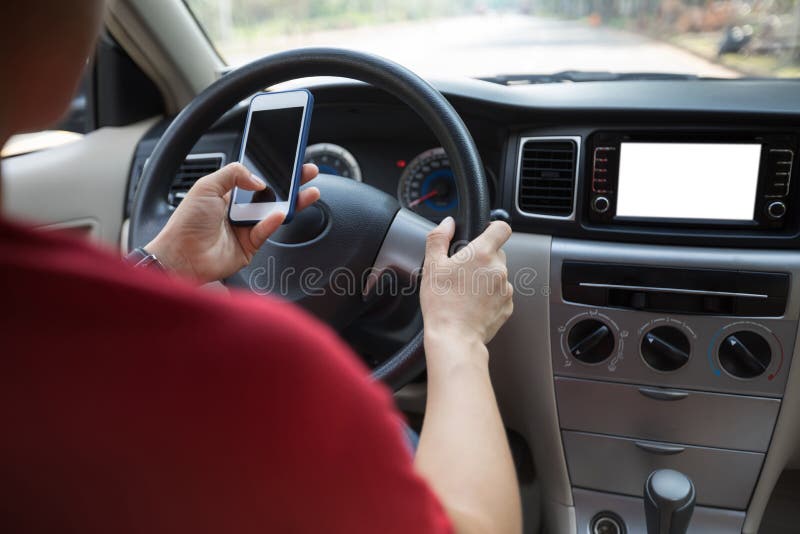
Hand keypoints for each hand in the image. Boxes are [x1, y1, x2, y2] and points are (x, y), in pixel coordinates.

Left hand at [146, 162, 319, 282]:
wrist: (182, 255)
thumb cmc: (186, 223)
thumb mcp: (206, 186)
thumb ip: (233, 174)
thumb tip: (258, 179)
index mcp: (227, 193)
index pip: (256, 178)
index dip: (272, 170)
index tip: (288, 161)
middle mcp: (238, 210)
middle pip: (271, 194)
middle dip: (291, 183)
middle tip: (307, 172)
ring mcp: (245, 228)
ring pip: (274, 212)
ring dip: (292, 202)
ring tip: (307, 193)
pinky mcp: (250, 245)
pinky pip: (267, 231)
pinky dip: (274, 222)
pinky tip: (281, 213)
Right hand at [420, 217, 512, 350]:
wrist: (454, 337)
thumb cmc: (442, 304)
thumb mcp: (432, 266)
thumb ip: (439, 238)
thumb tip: (447, 223)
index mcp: (482, 254)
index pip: (501, 228)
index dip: (493, 227)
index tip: (483, 233)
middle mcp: (499, 269)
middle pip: (497, 253)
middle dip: (482, 257)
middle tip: (463, 270)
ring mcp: (506, 289)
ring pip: (498, 275)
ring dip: (486, 278)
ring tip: (466, 291)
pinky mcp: (507, 307)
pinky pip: (500, 294)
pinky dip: (490, 296)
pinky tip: (473, 304)